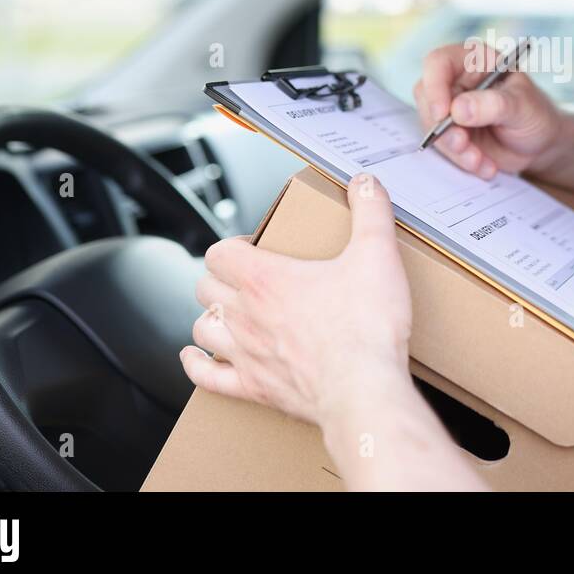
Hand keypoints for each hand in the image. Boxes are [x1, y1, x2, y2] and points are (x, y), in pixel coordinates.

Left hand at [180, 174, 411, 426]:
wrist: (365, 390)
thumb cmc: (367, 327)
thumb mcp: (377, 255)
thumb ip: (371, 212)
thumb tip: (366, 182)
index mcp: (266, 279)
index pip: (219, 251)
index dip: (232, 244)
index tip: (254, 246)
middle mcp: (246, 315)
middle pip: (205, 286)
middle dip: (221, 276)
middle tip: (247, 276)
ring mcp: (246, 354)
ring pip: (202, 327)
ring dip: (211, 315)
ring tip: (228, 311)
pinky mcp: (255, 388)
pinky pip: (207, 377)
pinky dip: (196, 365)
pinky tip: (197, 357)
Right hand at [413, 41, 573, 179]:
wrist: (541, 144)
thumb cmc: (536, 114)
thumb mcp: (522, 107)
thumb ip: (493, 105)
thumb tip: (457, 110)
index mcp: (474, 60)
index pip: (439, 62)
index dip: (434, 86)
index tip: (442, 114)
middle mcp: (457, 81)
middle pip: (427, 96)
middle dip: (442, 126)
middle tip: (463, 144)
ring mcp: (451, 108)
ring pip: (432, 126)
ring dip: (454, 148)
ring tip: (480, 161)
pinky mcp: (451, 133)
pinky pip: (443, 147)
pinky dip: (462, 161)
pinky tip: (487, 167)